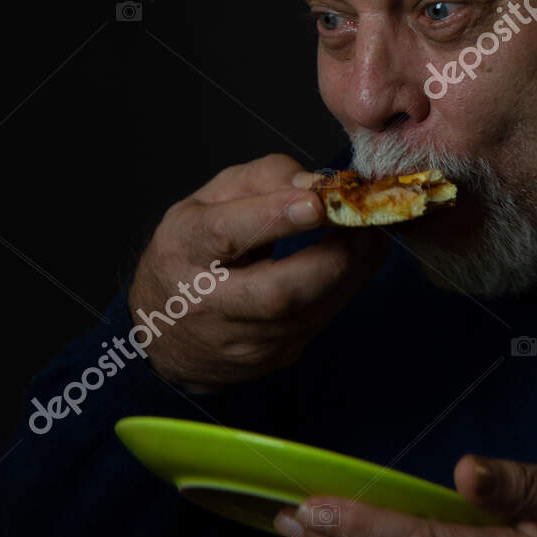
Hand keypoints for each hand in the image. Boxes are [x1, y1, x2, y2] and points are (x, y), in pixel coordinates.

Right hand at [128, 154, 389, 391]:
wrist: (166, 330)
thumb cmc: (193, 251)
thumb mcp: (208, 200)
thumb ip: (261, 179)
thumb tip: (315, 183)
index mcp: (183, 249)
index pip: (226, 234)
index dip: (274, 217)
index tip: (317, 202)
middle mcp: (206, 302)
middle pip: (276, 293)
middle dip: (331, 257)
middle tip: (361, 222)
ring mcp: (240, 340)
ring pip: (308, 313)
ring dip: (352, 272)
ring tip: (371, 235)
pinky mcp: (270, 358)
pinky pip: (319, 323)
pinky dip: (347, 289)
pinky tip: (360, 262)